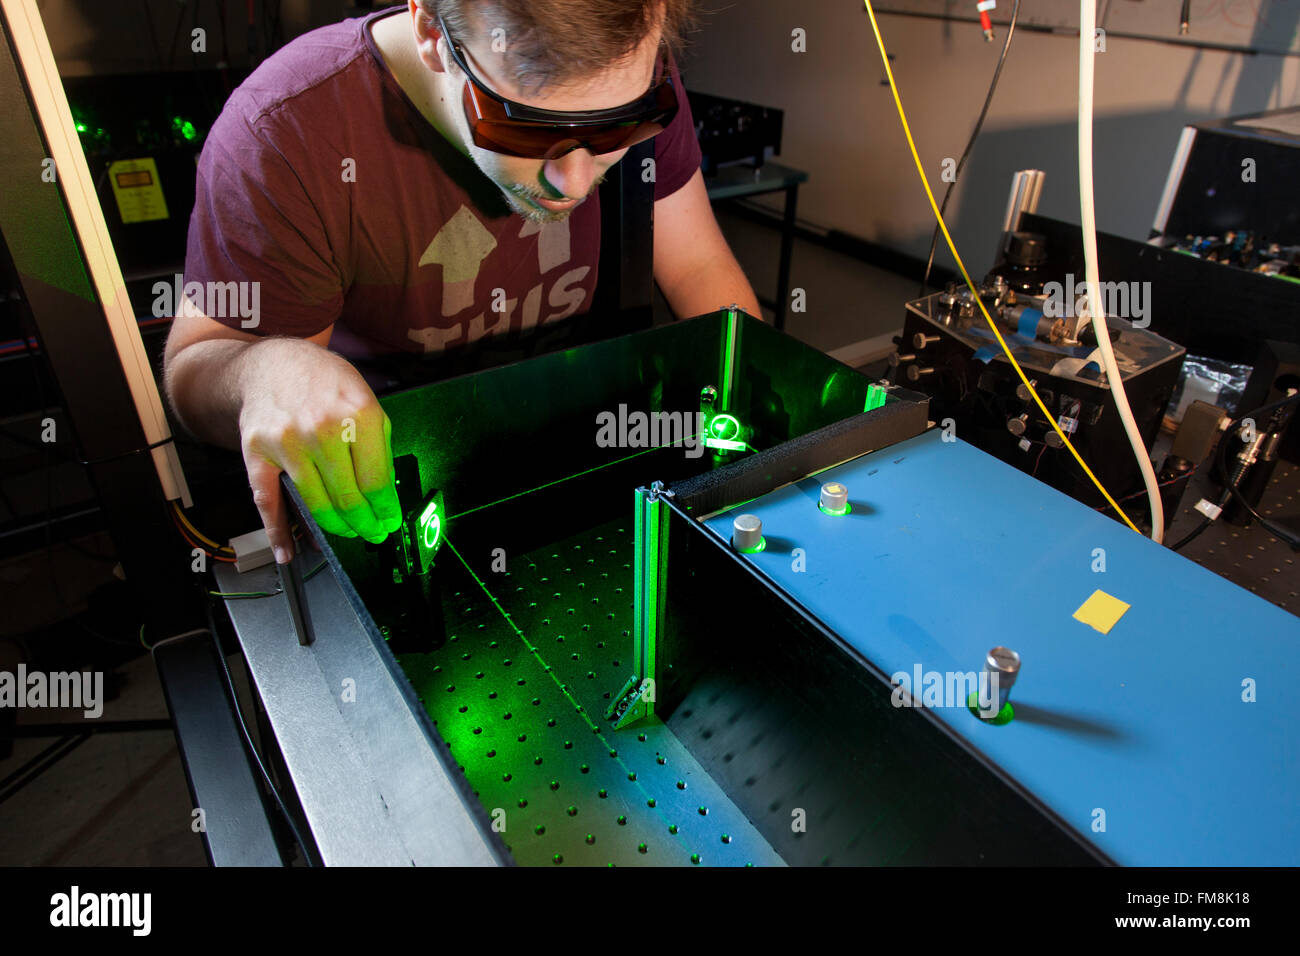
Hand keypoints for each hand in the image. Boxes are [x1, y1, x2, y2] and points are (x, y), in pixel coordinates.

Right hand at [237, 338, 402, 562]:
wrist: (274, 363)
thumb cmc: (324, 382)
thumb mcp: (366, 400)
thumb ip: (378, 445)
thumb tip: (385, 492)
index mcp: (359, 416)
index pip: (377, 482)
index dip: (386, 511)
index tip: (389, 522)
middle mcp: (324, 430)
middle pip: (349, 499)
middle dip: (364, 524)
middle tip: (371, 532)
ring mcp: (288, 443)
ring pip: (316, 504)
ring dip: (335, 528)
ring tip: (347, 532)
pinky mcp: (258, 453)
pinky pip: (268, 502)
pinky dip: (278, 533)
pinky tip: (288, 551)